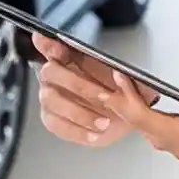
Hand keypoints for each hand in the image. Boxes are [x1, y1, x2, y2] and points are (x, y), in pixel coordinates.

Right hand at [33, 33, 158, 147]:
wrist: (123, 116)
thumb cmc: (119, 91)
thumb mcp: (129, 81)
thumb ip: (125, 77)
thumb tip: (120, 76)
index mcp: (70, 57)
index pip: (52, 45)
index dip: (49, 45)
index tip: (58, 49)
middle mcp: (55, 75)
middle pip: (51, 72)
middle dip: (78, 84)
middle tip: (103, 96)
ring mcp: (50, 97)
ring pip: (51, 100)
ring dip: (79, 112)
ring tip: (103, 122)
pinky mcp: (52, 119)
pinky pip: (55, 124)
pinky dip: (77, 130)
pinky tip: (93, 133)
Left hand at [104, 70, 178, 178]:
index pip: (151, 121)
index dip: (132, 101)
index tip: (120, 80)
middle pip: (142, 125)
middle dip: (122, 102)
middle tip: (106, 80)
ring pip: (148, 128)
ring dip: (131, 109)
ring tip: (117, 89)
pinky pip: (157, 129)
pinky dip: (144, 115)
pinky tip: (142, 105)